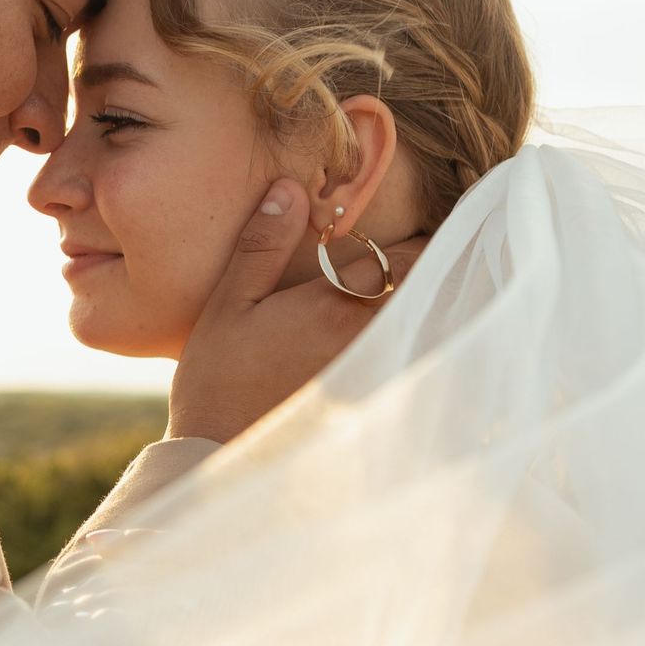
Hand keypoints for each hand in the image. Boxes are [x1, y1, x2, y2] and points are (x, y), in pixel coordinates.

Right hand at [167, 179, 425, 445]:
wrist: (219, 458)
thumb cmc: (217, 380)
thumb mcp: (228, 305)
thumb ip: (263, 245)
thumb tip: (290, 187)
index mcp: (334, 306)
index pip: (409, 258)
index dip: (420, 240)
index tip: (420, 226)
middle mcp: (366, 339)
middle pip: (425, 292)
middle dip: (427, 271)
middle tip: (426, 252)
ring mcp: (374, 375)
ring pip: (424, 327)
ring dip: (424, 307)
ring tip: (426, 291)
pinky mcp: (372, 404)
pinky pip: (411, 362)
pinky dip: (417, 344)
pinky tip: (408, 341)